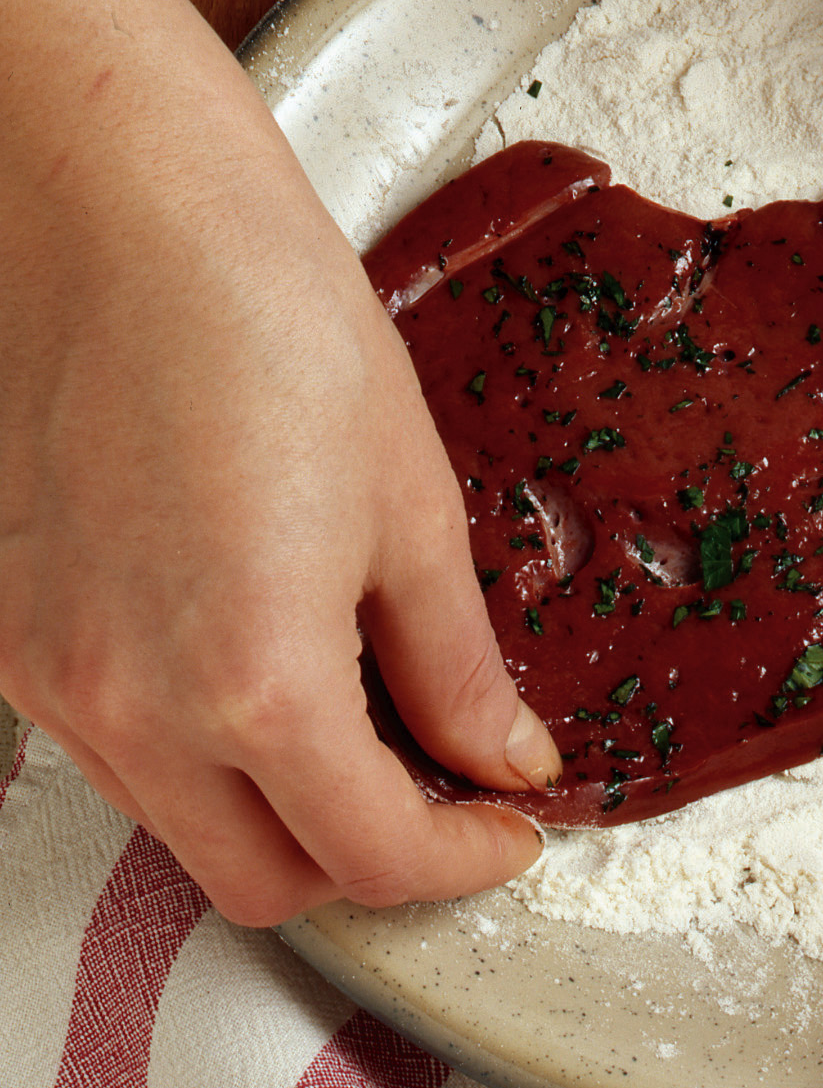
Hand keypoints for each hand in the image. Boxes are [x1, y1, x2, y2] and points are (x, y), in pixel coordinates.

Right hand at [0, 0, 556, 927]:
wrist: (113, 203)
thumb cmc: (263, 317)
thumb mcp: (412, 507)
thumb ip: (456, 668)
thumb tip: (502, 755)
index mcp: (253, 685)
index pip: (370, 860)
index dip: (462, 862)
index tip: (507, 826)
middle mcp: (131, 707)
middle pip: (262, 883)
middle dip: (366, 864)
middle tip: (441, 796)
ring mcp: (53, 679)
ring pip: (179, 828)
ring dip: (277, 815)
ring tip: (358, 727)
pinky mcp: (12, 638)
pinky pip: (115, 753)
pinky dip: (198, 754)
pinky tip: (255, 674)